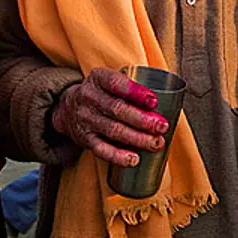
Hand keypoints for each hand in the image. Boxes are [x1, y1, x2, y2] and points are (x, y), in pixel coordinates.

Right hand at [51, 68, 169, 167]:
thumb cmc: (102, 93)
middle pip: (117, 109)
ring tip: (156, 143)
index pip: (116, 83)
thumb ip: (132, 86)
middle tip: (162, 126)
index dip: (135, 92)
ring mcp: (86, 119)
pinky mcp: (85, 139)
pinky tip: (133, 160)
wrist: (67, 108)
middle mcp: (89, 97)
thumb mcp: (109, 81)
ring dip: (137, 138)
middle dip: (142, 119)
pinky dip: (118, 156)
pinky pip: (101, 149)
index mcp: (97, 78)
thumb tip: (169, 101)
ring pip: (113, 130)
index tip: (154, 101)